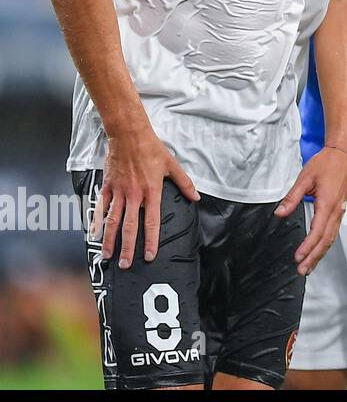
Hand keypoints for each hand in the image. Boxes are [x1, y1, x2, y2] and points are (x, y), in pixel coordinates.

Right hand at [95, 125, 199, 268]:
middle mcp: (134, 195)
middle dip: (128, 248)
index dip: (151, 241)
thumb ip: (184, 183)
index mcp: (151, 192)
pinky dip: (98, 221)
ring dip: (110, 239)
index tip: (150, 256)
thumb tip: (196, 197)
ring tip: (108, 255)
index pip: (152, 222)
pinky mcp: (107, 186)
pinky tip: (95, 234)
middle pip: (129, 227)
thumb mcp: (173, 166)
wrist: (129, 135)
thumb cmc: (152, 149)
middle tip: (126, 265)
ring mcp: (118, 192)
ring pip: (113, 221)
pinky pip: (101, 207)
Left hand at [276, 146, 346, 274]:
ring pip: (331, 238)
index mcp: (328, 203)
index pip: (317, 231)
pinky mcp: (340, 210)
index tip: (298, 257)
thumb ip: (292, 197)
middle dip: (314, 257)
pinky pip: (333, 232)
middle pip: (326, 240)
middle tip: (302, 270)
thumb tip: (280, 213)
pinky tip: (319, 250)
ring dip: (320, 253)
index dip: (308, 247)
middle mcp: (336, 210)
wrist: (344, 154)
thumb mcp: (305, 178)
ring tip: (309, 266)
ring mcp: (340, 211)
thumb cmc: (326, 163)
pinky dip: (325, 244)